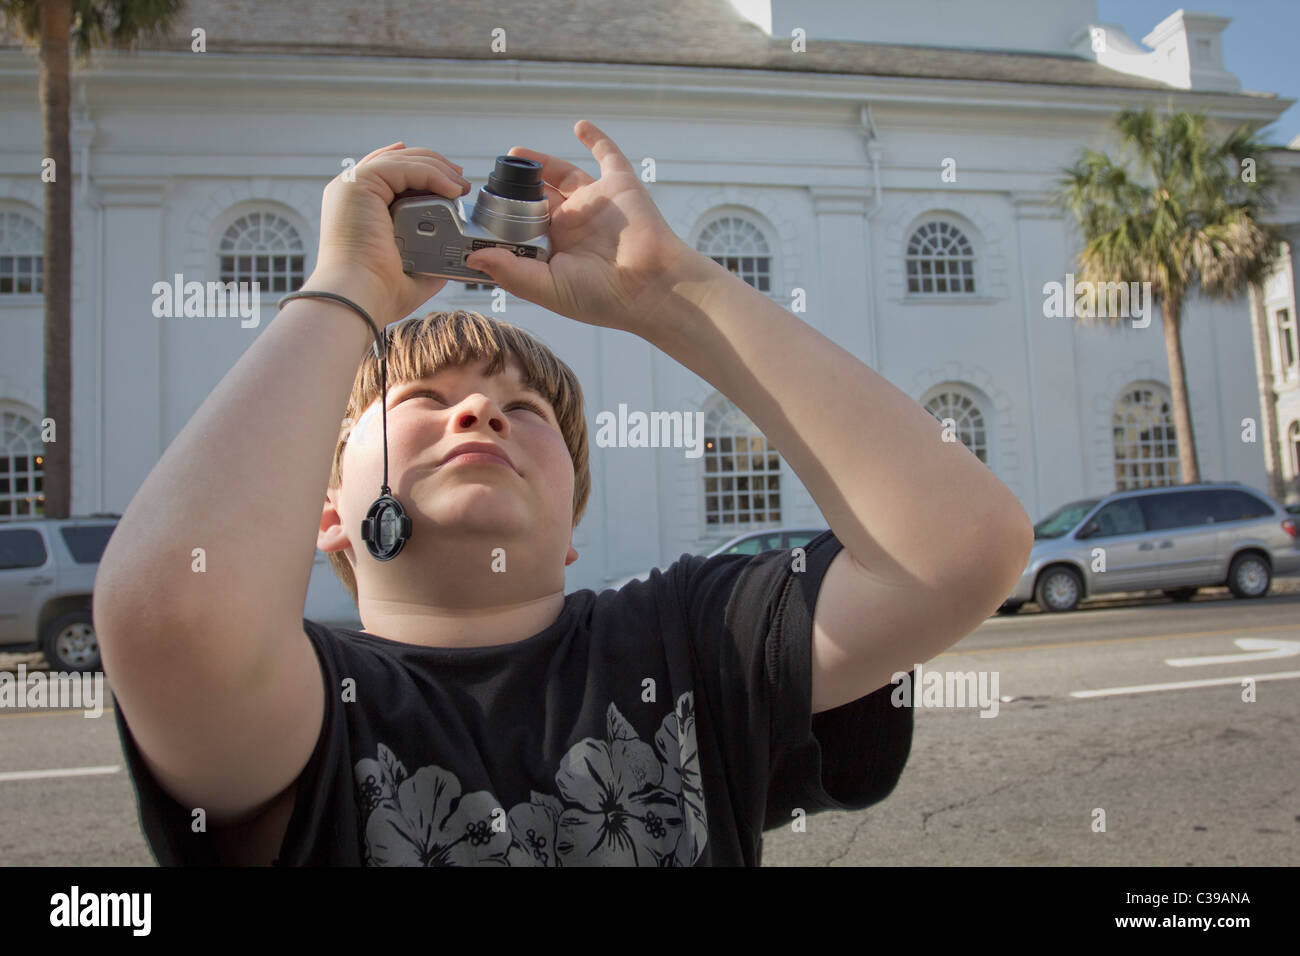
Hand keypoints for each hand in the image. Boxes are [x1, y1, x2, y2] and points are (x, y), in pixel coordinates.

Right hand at [307, 142, 471, 325]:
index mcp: (358, 207)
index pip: (390, 172)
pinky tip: (452, 190)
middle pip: (399, 161)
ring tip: (462, 186)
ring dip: (439, 169)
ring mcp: (354, 185)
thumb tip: (449, 263)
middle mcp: (352, 192)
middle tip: (461, 180)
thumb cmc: (377, 293)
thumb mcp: (411, 273)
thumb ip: (428, 263)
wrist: (360, 297)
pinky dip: (432, 174)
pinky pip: (403, 166)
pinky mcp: (360, 183)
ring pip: (403, 160)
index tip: (450, 181)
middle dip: (435, 165)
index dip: (421, 169)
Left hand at [463, 120, 700, 333]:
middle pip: (539, 198)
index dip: (503, 217)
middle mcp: (574, 225)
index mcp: (557, 249)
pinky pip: (608, 155)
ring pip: (564, 175)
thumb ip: (510, 272)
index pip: (524, 227)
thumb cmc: (604, 298)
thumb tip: (472, 255)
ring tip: (516, 153)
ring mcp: (596, 203)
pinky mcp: (619, 185)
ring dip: (542, 163)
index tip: (481, 207)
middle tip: (494, 176)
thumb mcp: (548, 289)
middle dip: (516, 187)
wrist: (651, 287)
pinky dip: (596, 138)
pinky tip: (579, 126)